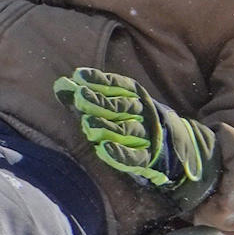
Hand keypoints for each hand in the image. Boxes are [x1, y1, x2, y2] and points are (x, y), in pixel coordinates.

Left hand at [54, 66, 220, 198]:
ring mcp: (146, 136)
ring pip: (126, 130)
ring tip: (87, 124)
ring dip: (107, 127)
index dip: (100, 80)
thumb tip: (60, 84)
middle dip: (100, 101)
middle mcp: (143, 114)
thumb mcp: (112, 106)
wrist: (173, 149)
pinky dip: (119, 154)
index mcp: (136, 98)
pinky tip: (103, 150)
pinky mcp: (146, 159)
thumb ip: (85, 97)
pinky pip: (133, 157)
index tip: (79, 75)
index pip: (118, 86)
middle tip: (80, 96)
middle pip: (121, 107)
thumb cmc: (131, 122)